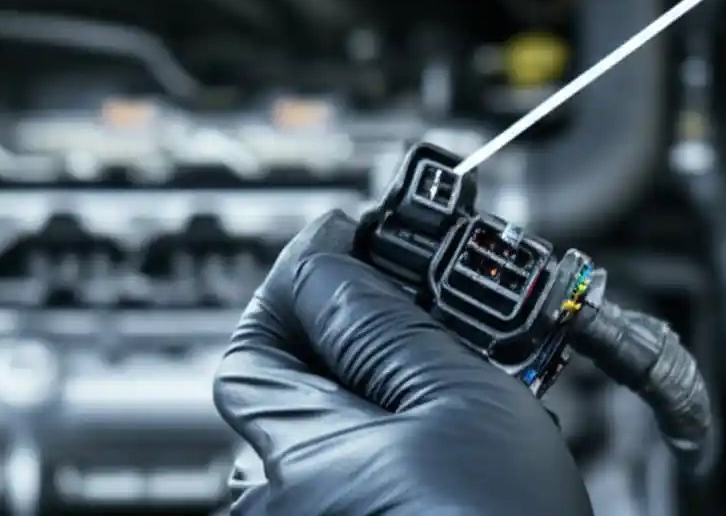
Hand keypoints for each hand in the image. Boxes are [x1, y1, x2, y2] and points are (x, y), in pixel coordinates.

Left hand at [213, 211, 592, 515]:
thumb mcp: (466, 404)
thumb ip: (386, 325)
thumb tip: (331, 257)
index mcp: (297, 451)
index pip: (259, 336)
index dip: (305, 275)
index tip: (349, 236)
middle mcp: (276, 500)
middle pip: (291, 381)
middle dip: (350, 335)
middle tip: (416, 301)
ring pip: (327, 428)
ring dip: (377, 389)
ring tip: (451, 377)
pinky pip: (347, 471)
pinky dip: (386, 440)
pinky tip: (444, 438)